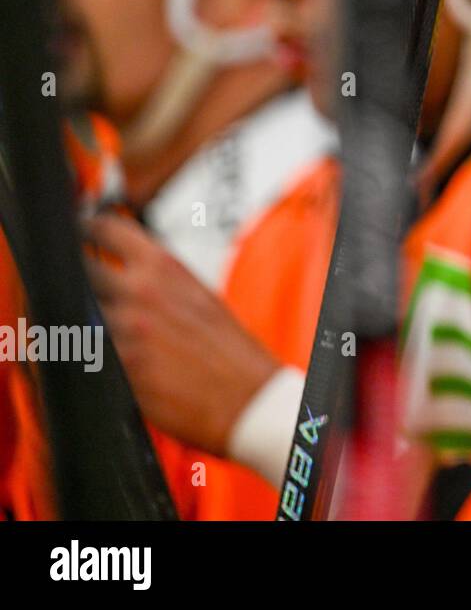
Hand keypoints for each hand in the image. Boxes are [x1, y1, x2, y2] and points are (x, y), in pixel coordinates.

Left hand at [85, 214, 279, 455]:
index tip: (75, 236)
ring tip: (81, 327)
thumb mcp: (198, 295)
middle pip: (75, 265)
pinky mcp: (115, 366)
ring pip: (69, 310)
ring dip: (70, 316)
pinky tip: (90, 355)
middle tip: (68, 284)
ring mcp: (124, 328)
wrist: (248, 396)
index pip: (104, 227)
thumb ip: (158, 279)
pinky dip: (77, 351)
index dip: (83, 230)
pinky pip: (79, 350)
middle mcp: (140, 290)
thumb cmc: (229, 349)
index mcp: (164, 266)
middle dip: (69, 274)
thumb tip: (124, 273)